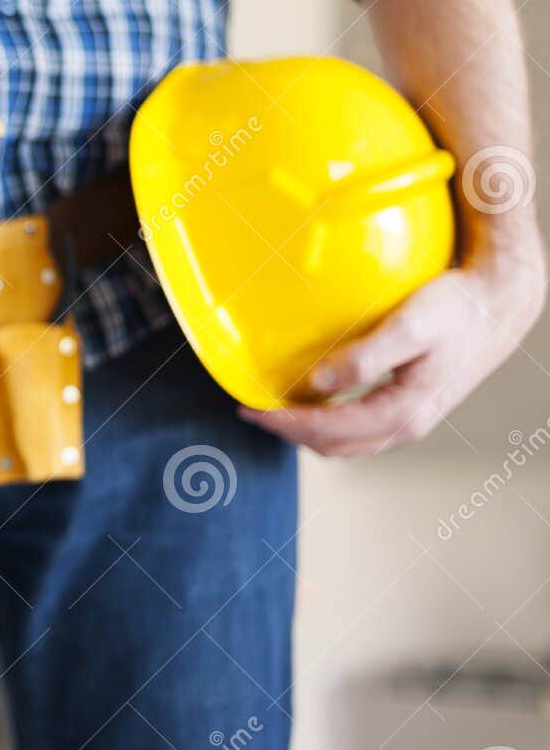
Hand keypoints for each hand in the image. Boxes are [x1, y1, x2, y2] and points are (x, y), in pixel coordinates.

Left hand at [239, 248, 545, 456]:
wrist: (500, 303)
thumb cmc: (456, 308)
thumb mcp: (411, 326)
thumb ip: (365, 356)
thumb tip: (318, 381)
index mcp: (402, 411)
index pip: (327, 430)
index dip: (283, 423)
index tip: (249, 408)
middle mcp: (406, 424)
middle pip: (333, 445)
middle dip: (289, 431)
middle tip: (252, 409)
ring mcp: (410, 419)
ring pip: (347, 442)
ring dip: (308, 429)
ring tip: (275, 406)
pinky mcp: (411, 406)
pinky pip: (360, 427)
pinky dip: (329, 420)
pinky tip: (314, 395)